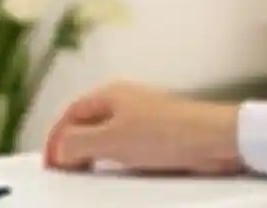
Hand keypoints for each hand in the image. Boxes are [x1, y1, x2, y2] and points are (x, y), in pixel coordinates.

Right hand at [44, 82, 246, 175]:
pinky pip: (126, 143)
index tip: (51, 161)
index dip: (57, 137)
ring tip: (86, 173)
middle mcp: (125, 100)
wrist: (215, 139)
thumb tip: (59, 148)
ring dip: (93, 153)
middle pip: (87, 122)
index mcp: (110, 94)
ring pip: (106, 133)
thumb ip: (79, 144)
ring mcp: (143, 115)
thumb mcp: (112, 141)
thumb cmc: (167, 133)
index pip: (71, 114)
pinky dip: (113, 157)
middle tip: (64, 169)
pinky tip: (118, 170)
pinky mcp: (159, 132)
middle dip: (72, 144)